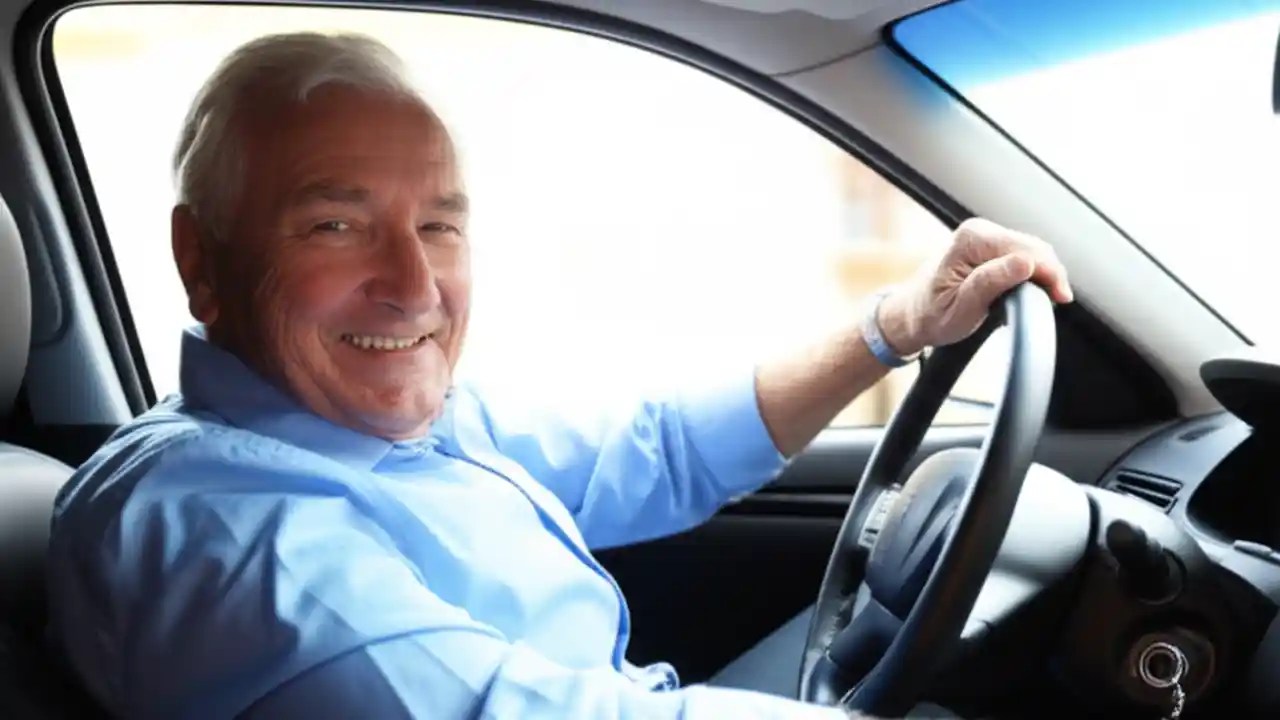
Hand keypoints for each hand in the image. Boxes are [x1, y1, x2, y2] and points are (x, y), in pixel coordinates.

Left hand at [877, 217, 1072, 356]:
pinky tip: (1030, 291)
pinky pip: (1023, 255)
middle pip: (1034, 247)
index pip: (1027, 250)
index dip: (1050, 273)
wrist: (911, 315)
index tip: (1061, 298)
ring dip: (1043, 274)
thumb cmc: (930, 316)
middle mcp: (978, 231)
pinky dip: (1033, 274)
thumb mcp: (961, 309)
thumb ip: (991, 283)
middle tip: (1056, 302)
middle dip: (1050, 274)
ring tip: (1042, 300)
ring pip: (1033, 251)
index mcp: (971, 240)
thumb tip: (1025, 264)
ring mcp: (984, 236)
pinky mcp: (989, 246)